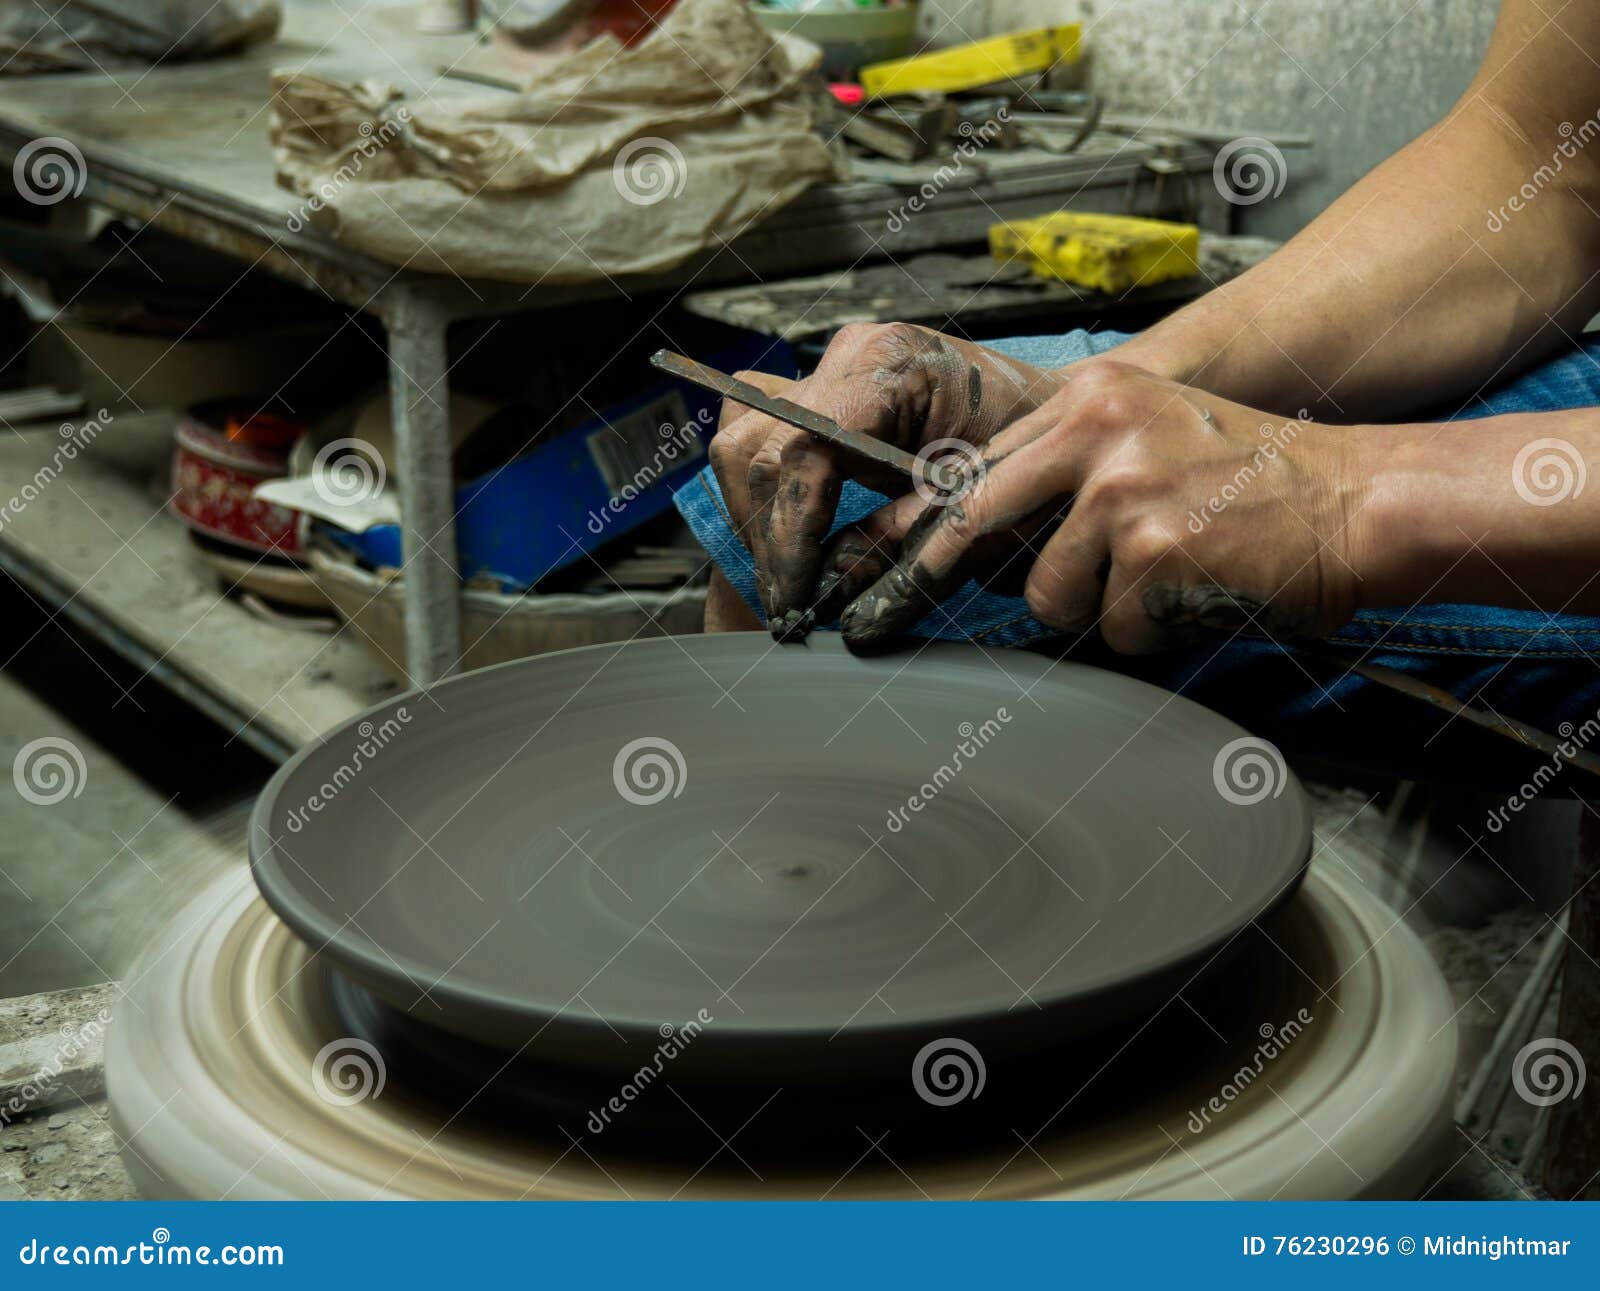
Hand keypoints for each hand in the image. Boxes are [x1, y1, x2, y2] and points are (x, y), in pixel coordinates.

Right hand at [707, 323, 1065, 637]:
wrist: (1068, 412)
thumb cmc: (1040, 452)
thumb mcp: (974, 502)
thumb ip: (898, 539)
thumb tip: (829, 588)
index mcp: (890, 364)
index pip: (802, 451)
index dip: (789, 533)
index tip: (795, 595)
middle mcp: (850, 353)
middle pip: (758, 451)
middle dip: (767, 539)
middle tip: (788, 605)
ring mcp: (834, 367)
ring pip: (743, 444)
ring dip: (758, 520)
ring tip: (788, 581)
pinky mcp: (828, 389)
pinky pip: (761, 436)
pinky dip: (767, 495)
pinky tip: (792, 540)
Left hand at [835, 358, 1372, 653]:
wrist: (1358, 502)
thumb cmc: (1258, 478)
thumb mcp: (1152, 434)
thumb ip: (1069, 466)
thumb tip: (976, 528)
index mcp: (1092, 398)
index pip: (978, 467)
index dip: (925, 524)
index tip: (878, 564)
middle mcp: (1099, 433)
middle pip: (974, 521)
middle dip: (931, 577)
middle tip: (880, 618)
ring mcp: (1125, 489)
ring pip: (1048, 593)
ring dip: (1093, 607)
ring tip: (1160, 578)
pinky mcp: (1155, 550)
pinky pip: (1114, 625)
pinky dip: (1151, 628)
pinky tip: (1197, 593)